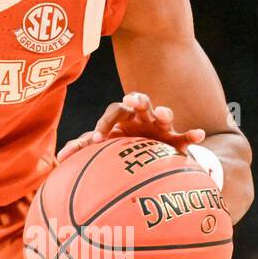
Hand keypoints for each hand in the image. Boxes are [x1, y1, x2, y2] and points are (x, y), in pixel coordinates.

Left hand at [56, 91, 204, 162]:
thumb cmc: (122, 145)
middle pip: (139, 103)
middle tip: (130, 102)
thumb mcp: (106, 144)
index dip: (104, 124)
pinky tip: (198, 134)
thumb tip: (59, 158)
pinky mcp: (176, 140)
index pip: (112, 112)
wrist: (150, 155)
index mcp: (123, 118)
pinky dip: (192, 135)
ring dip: (162, 112)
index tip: (98, 140)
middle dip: (136, 100)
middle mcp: (142, 118)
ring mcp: (161, 127)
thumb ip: (83, 147)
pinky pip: (186, 136)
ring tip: (162, 113)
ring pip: (163, 115)